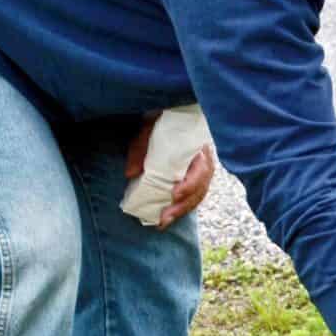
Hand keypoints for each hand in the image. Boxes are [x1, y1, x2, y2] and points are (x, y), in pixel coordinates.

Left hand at [125, 114, 216, 230]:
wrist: (173, 112)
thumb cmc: (163, 117)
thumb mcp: (150, 126)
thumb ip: (141, 147)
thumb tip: (130, 173)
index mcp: (198, 148)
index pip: (202, 170)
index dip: (190, 185)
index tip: (174, 194)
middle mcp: (204, 162)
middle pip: (200, 189)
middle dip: (183, 206)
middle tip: (166, 217)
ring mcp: (201, 171)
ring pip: (198, 196)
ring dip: (181, 211)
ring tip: (164, 222)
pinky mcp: (194, 178)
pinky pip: (192, 196)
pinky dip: (181, 207)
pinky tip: (168, 216)